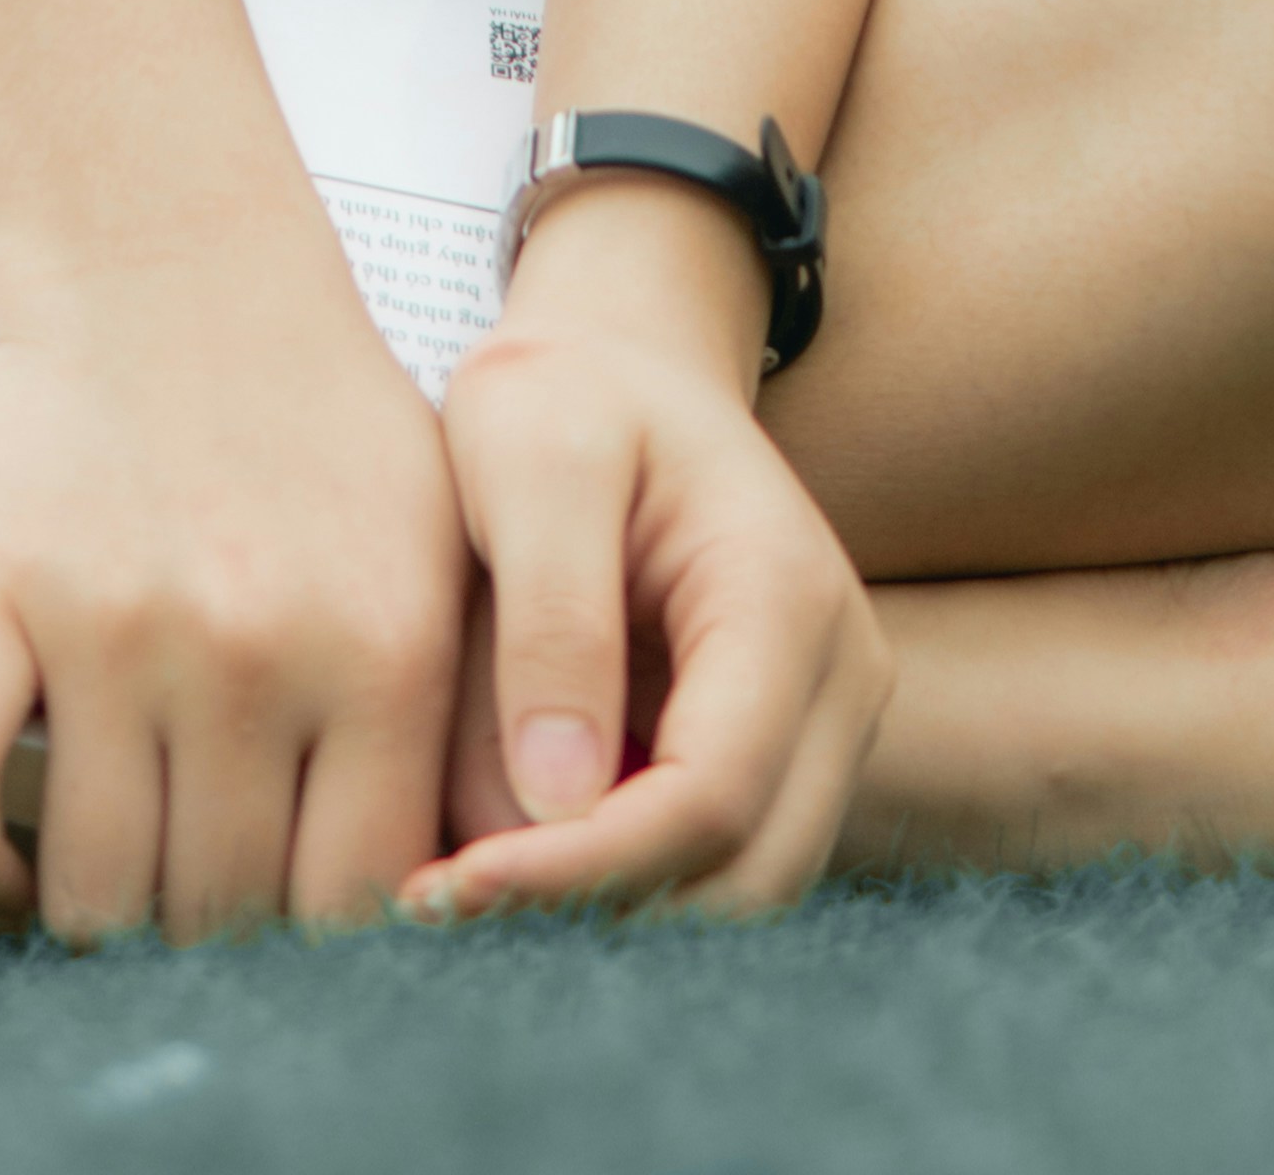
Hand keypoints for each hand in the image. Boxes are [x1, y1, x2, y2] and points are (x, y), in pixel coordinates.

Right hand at [0, 225, 467, 941]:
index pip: (352, 909)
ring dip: (99, 924)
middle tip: (197, 926)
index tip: (295, 956)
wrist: (173, 256)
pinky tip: (8, 874)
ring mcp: (116, 626)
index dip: (322, 965)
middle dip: (209, 948)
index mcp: (383, 654)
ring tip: (114, 901)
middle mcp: (254, 653)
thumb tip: (447, 907)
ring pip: (95, 886)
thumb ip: (452, 721)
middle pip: (221, 912)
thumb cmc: (322, 419)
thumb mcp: (440, 548)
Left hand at [411, 256, 886, 916]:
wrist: (618, 366)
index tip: (447, 885)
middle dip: (590, 907)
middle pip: (741, 873)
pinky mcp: (775, 753)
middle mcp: (840, 679)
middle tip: (432, 903)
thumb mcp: (528, 453)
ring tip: (451, 880)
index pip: (709, 797)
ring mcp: (820, 724)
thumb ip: (548, 617)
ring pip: (730, 887)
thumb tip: (552, 806)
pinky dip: (610, 877)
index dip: (583, 865)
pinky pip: (706, 858)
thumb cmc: (563, 393)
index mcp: (786, 597)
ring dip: (600, 905)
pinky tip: (497, 849)